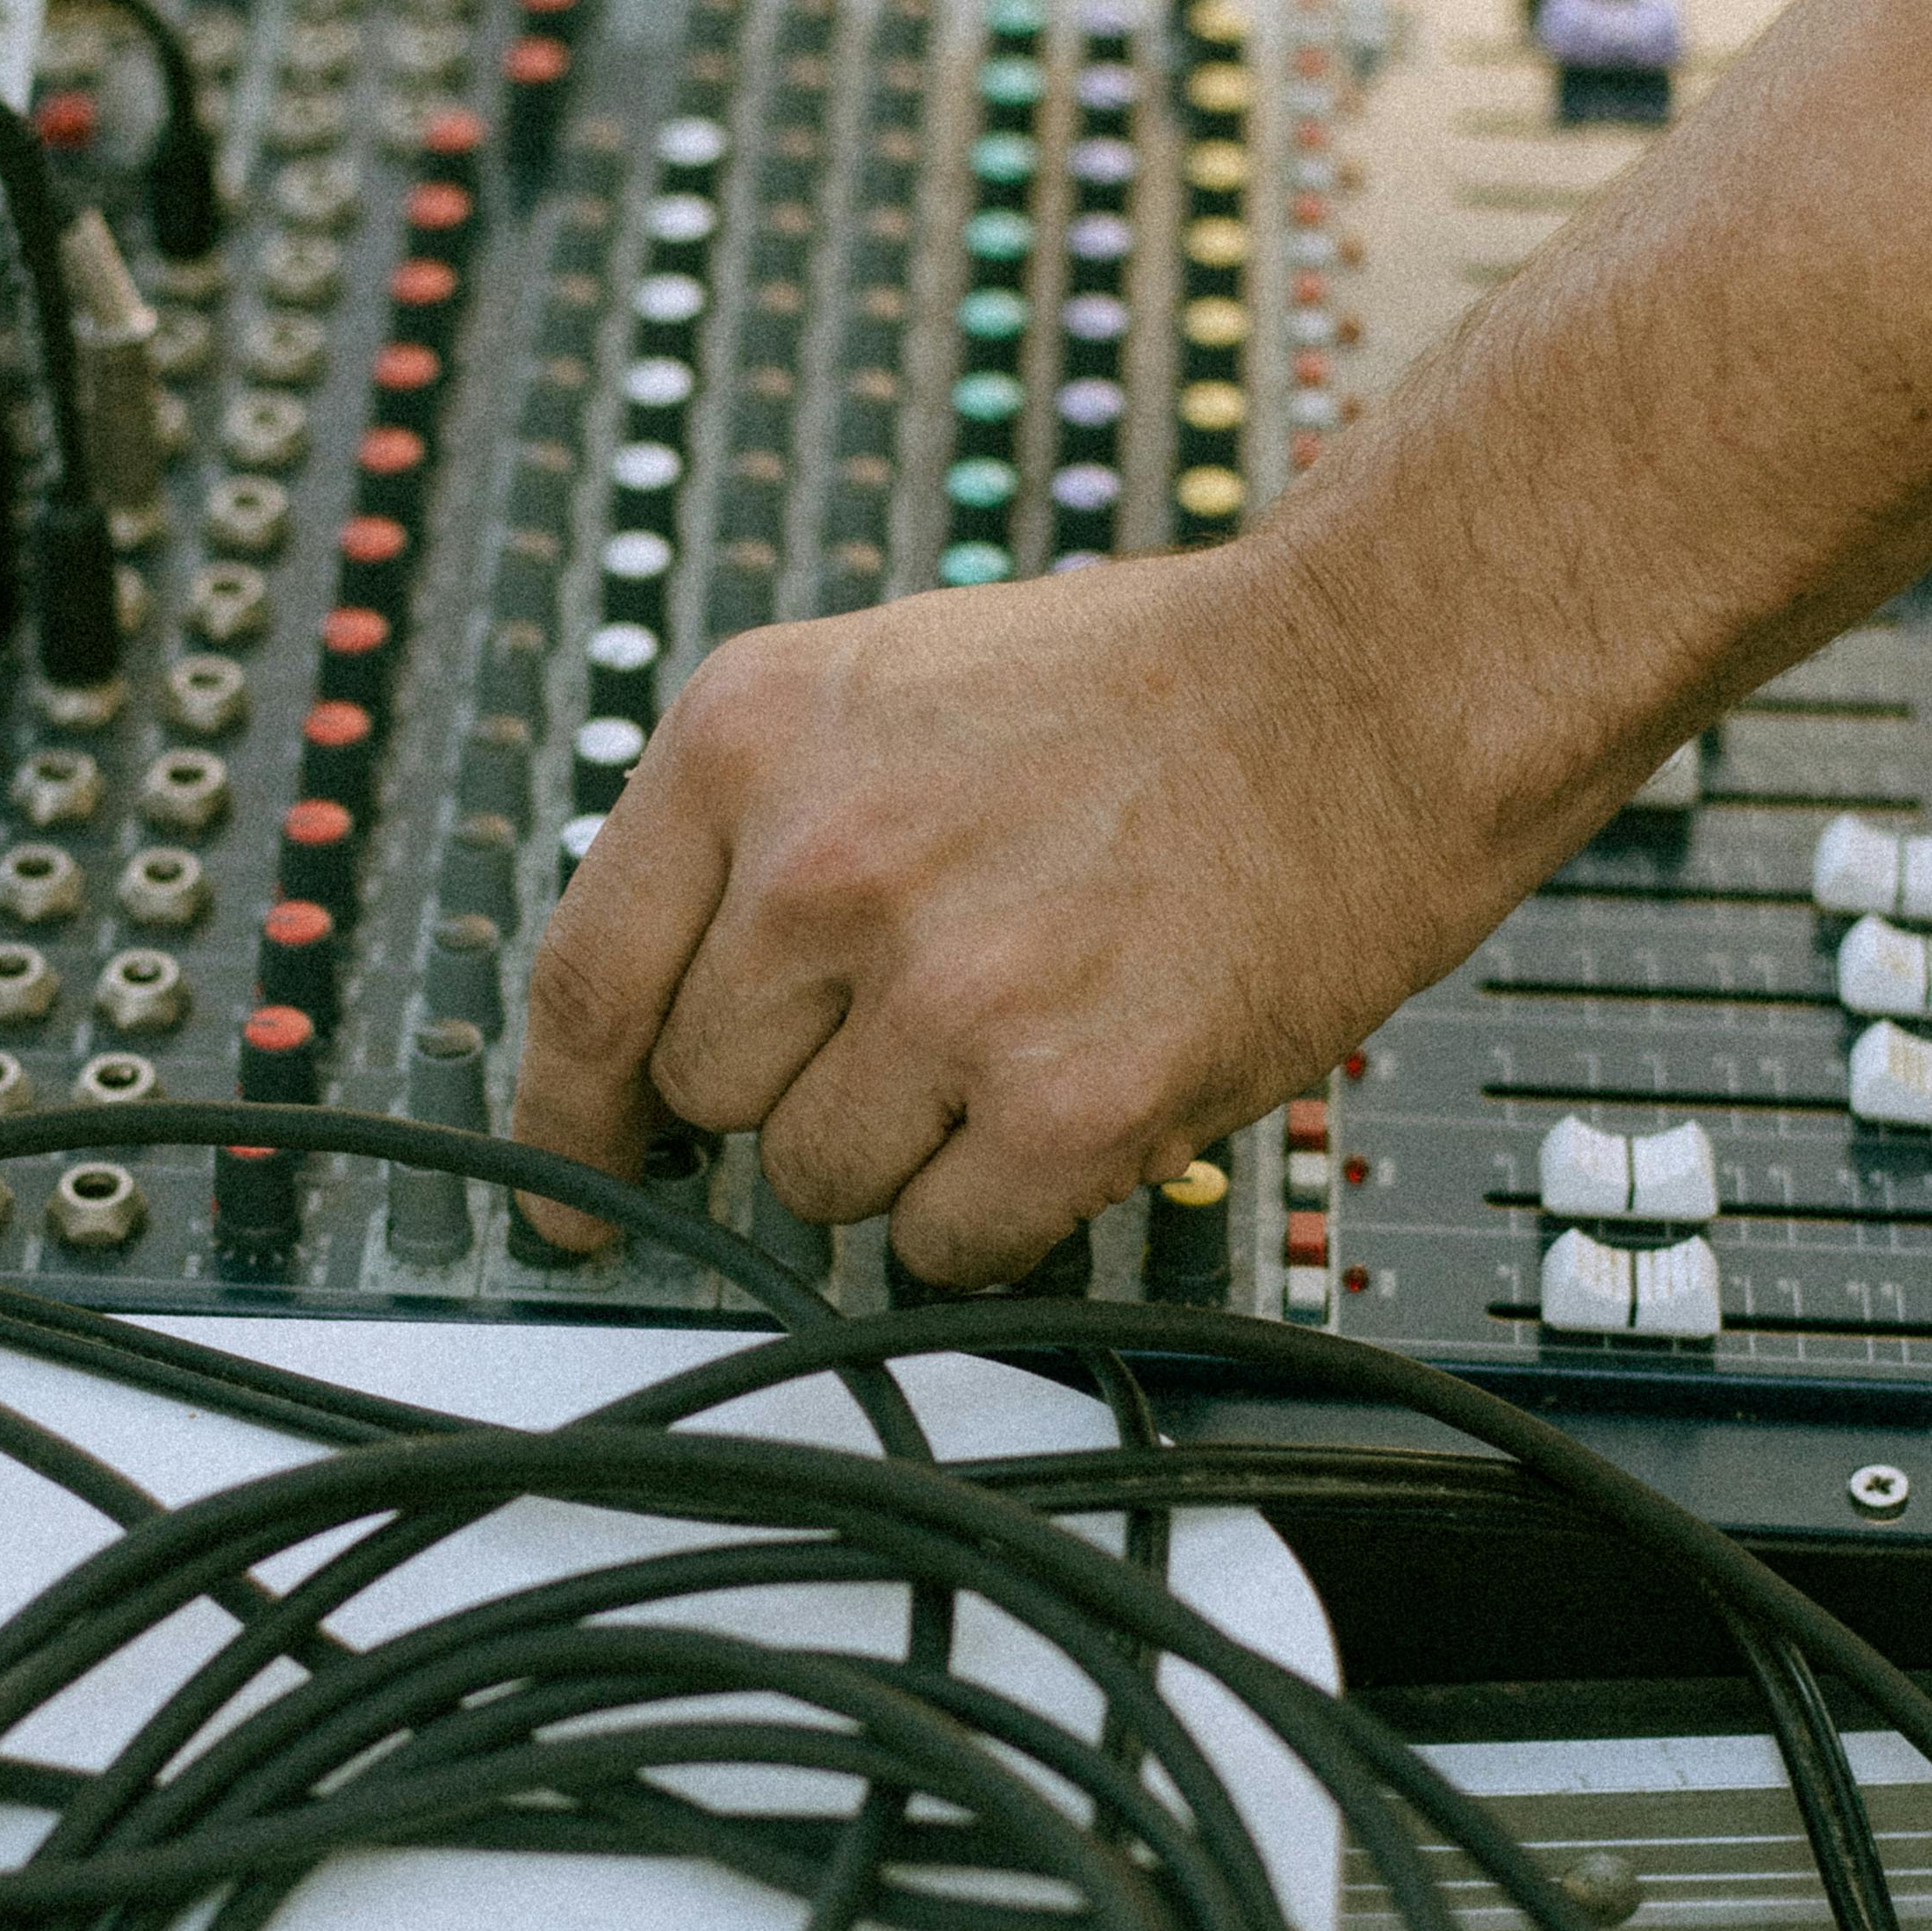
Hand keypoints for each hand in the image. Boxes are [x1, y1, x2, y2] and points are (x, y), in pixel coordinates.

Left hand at [511, 542, 1445, 1287]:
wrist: (1366, 685)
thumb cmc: (1146, 689)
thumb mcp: (882, 691)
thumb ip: (752, 833)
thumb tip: (660, 1020)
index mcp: (748, 739)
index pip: (584, 982)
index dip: (565, 1114)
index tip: (565, 1183)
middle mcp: (821, 864)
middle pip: (708, 1096)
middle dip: (794, 1088)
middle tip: (921, 1018)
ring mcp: (942, 989)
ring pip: (820, 1184)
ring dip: (906, 1149)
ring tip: (1019, 1029)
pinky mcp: (1065, 1101)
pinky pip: (948, 1245)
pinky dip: (1004, 1208)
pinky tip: (1075, 1096)